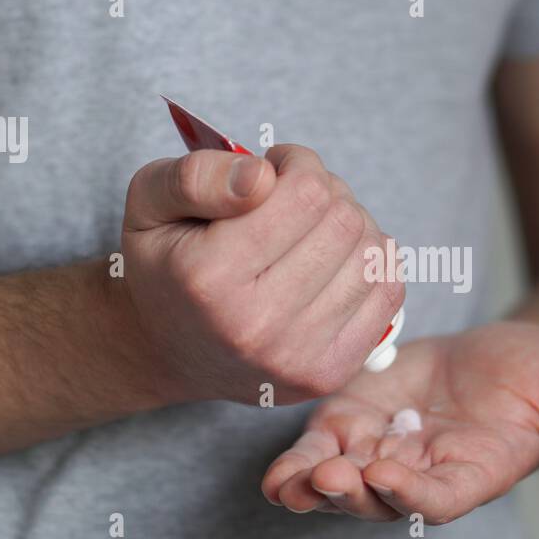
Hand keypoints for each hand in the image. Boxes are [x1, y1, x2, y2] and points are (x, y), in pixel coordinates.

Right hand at [121, 144, 404, 404]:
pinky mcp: (329, 374)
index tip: (274, 171)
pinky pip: (389, 291)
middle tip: (294, 201)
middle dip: (325, 193)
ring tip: (312, 231)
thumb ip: (195, 177)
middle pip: (344, 220)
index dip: (297, 164)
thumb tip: (261, 174)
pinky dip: (371, 263)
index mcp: (208, 278)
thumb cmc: (167, 266)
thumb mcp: (149, 204)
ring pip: (373, 252)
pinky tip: (335, 262)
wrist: (172, 351)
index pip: (307, 193)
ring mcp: (297, 357)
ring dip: (350, 226)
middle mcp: (256, 326)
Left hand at [262, 321, 538, 522]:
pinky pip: (321, 448)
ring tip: (287, 482)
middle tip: (327, 476)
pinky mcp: (357, 420)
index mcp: (474, 474)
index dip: (413, 493)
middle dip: (351, 491)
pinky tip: (274, 473)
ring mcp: (385, 450)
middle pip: (378, 499)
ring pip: (341, 482)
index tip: (390, 475)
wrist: (508, 356)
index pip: (438, 497)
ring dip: (313, 484)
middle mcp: (423, 474)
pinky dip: (297, 462)